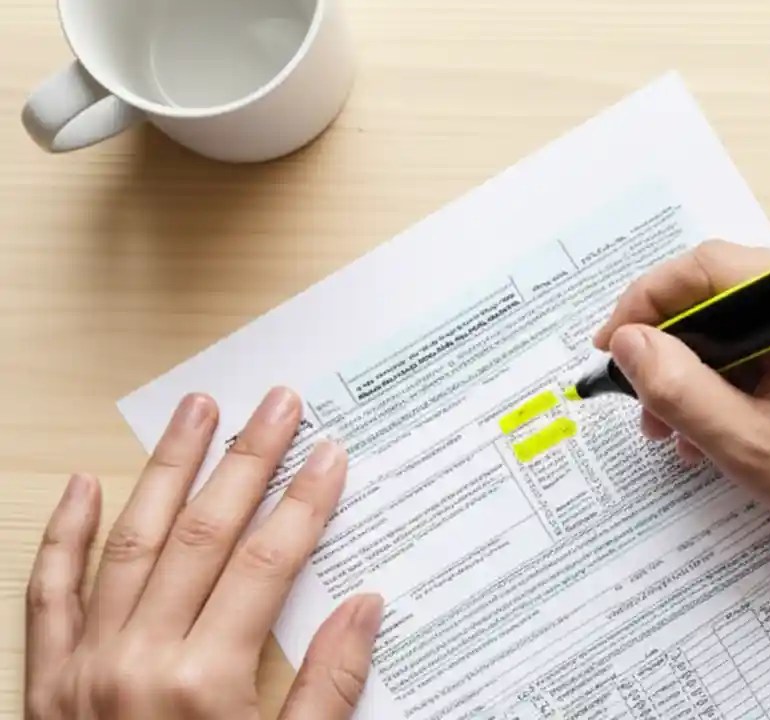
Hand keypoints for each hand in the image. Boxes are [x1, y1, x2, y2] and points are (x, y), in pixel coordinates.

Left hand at [26, 388, 381, 719]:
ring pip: (130, 541)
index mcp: (206, 682)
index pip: (268, 562)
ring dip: (167, 468)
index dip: (305, 502)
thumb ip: (328, 687)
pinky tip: (88, 485)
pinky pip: (48, 592)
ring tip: (197, 412)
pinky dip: (66, 535)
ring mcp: (84, 665)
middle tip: (278, 402)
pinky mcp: (44, 681)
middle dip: (248, 460)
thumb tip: (367, 605)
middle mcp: (139, 660)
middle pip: (204, 531)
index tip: (330, 453)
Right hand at [594, 240, 769, 553]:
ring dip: (703, 367)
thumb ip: (679, 389)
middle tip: (643, 407)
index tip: (610, 350)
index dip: (646, 303)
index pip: (710, 266)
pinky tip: (718, 420)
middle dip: (675, 348)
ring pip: (745, 314)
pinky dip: (739, 371)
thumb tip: (627, 344)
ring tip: (677, 429)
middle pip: (725, 288)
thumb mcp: (751, 446)